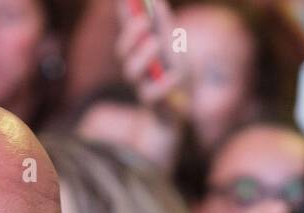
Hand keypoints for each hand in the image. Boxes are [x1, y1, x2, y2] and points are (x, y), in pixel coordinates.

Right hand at [115, 0, 188, 118]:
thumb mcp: (174, 46)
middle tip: (144, 19)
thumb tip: (157, 2)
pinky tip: (173, 75)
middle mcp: (134, 67)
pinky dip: (164, 83)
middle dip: (132, 34)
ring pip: (131, 72)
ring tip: (157, 41)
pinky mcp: (153, 104)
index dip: (124, 12)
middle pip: (123, 51)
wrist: (181, 110)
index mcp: (138, 50)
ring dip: (143, 54)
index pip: (126, 28)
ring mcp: (141, 86)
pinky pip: (152, 95)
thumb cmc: (175, 73)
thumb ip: (164, 26)